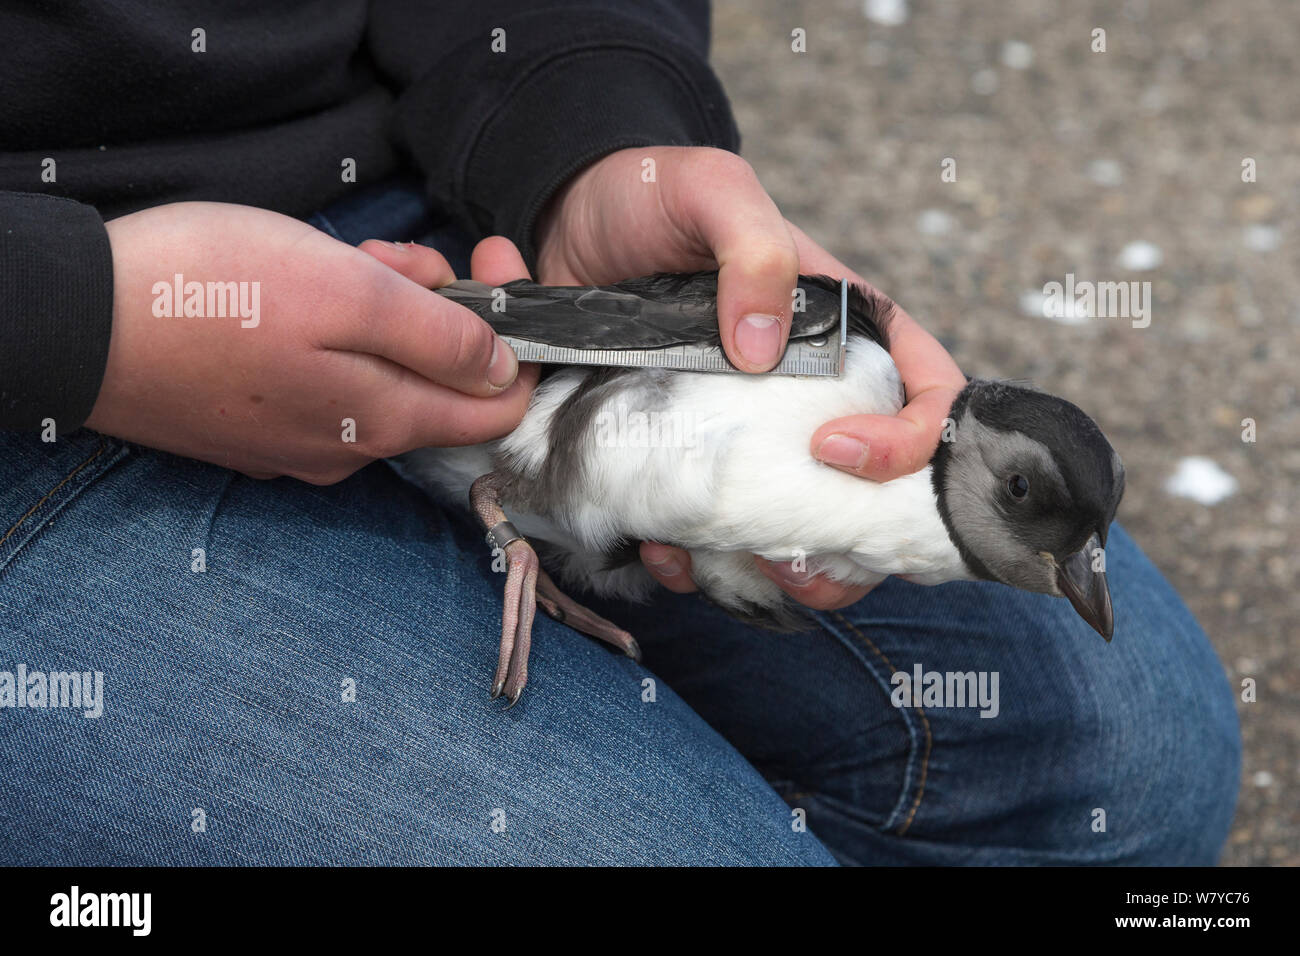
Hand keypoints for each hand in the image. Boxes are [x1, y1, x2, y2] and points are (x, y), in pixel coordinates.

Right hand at [88, 202, 535, 482]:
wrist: (79, 325)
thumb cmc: (213, 293)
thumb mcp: (346, 291)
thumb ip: (437, 336)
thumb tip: (503, 369)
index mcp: (386, 421)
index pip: (499, 408)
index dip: (516, 338)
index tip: (493, 271)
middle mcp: (352, 450)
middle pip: (438, 384)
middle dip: (437, 309)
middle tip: (392, 253)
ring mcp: (300, 443)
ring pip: (381, 376)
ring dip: (383, 312)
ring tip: (340, 259)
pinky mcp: (258, 426)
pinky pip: (329, 382)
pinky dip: (335, 334)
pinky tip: (299, 292)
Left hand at [536, 147, 963, 608]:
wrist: (566, 222)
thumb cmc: (655, 197)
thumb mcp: (712, 191)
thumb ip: (753, 248)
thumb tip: (762, 349)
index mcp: (846, 333)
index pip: (928, 396)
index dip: (911, 441)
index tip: (834, 450)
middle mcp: (811, 396)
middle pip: (875, 491)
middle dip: (852, 545)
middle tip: (795, 560)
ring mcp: (751, 437)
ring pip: (799, 527)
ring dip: (779, 569)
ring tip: (731, 566)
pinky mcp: (691, 461)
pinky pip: (712, 530)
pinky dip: (696, 560)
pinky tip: (659, 549)